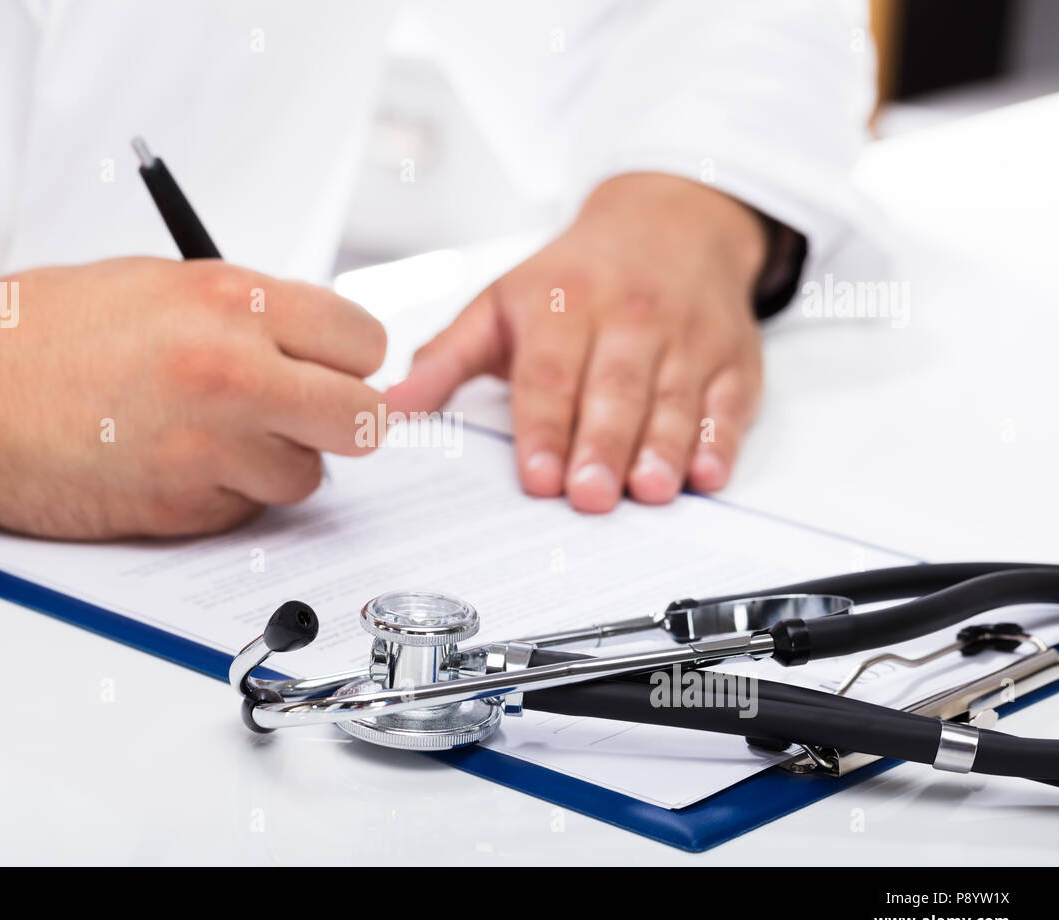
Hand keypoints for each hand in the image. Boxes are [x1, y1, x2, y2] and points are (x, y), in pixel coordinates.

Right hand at [0, 257, 385, 537]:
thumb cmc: (40, 332)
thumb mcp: (159, 285)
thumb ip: (248, 317)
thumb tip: (313, 351)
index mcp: (231, 302)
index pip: (364, 342)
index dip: (352, 361)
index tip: (337, 370)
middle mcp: (232, 374)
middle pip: (364, 421)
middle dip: (345, 421)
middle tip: (311, 417)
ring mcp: (209, 449)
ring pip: (308, 477)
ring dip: (278, 464)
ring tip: (218, 439)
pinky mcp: (181, 510)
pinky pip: (246, 513)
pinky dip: (227, 497)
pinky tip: (176, 466)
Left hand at [388, 172, 766, 510]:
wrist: (669, 221)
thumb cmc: (575, 276)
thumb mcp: (499, 303)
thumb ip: (446, 359)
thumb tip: (391, 408)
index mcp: (562, 304)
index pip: (550, 374)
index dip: (544, 427)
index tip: (537, 477)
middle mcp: (628, 317)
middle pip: (614, 390)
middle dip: (602, 447)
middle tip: (590, 497)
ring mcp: (684, 337)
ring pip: (672, 399)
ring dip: (662, 449)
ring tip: (650, 491)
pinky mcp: (731, 357)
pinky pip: (727, 402)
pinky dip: (719, 439)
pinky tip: (707, 474)